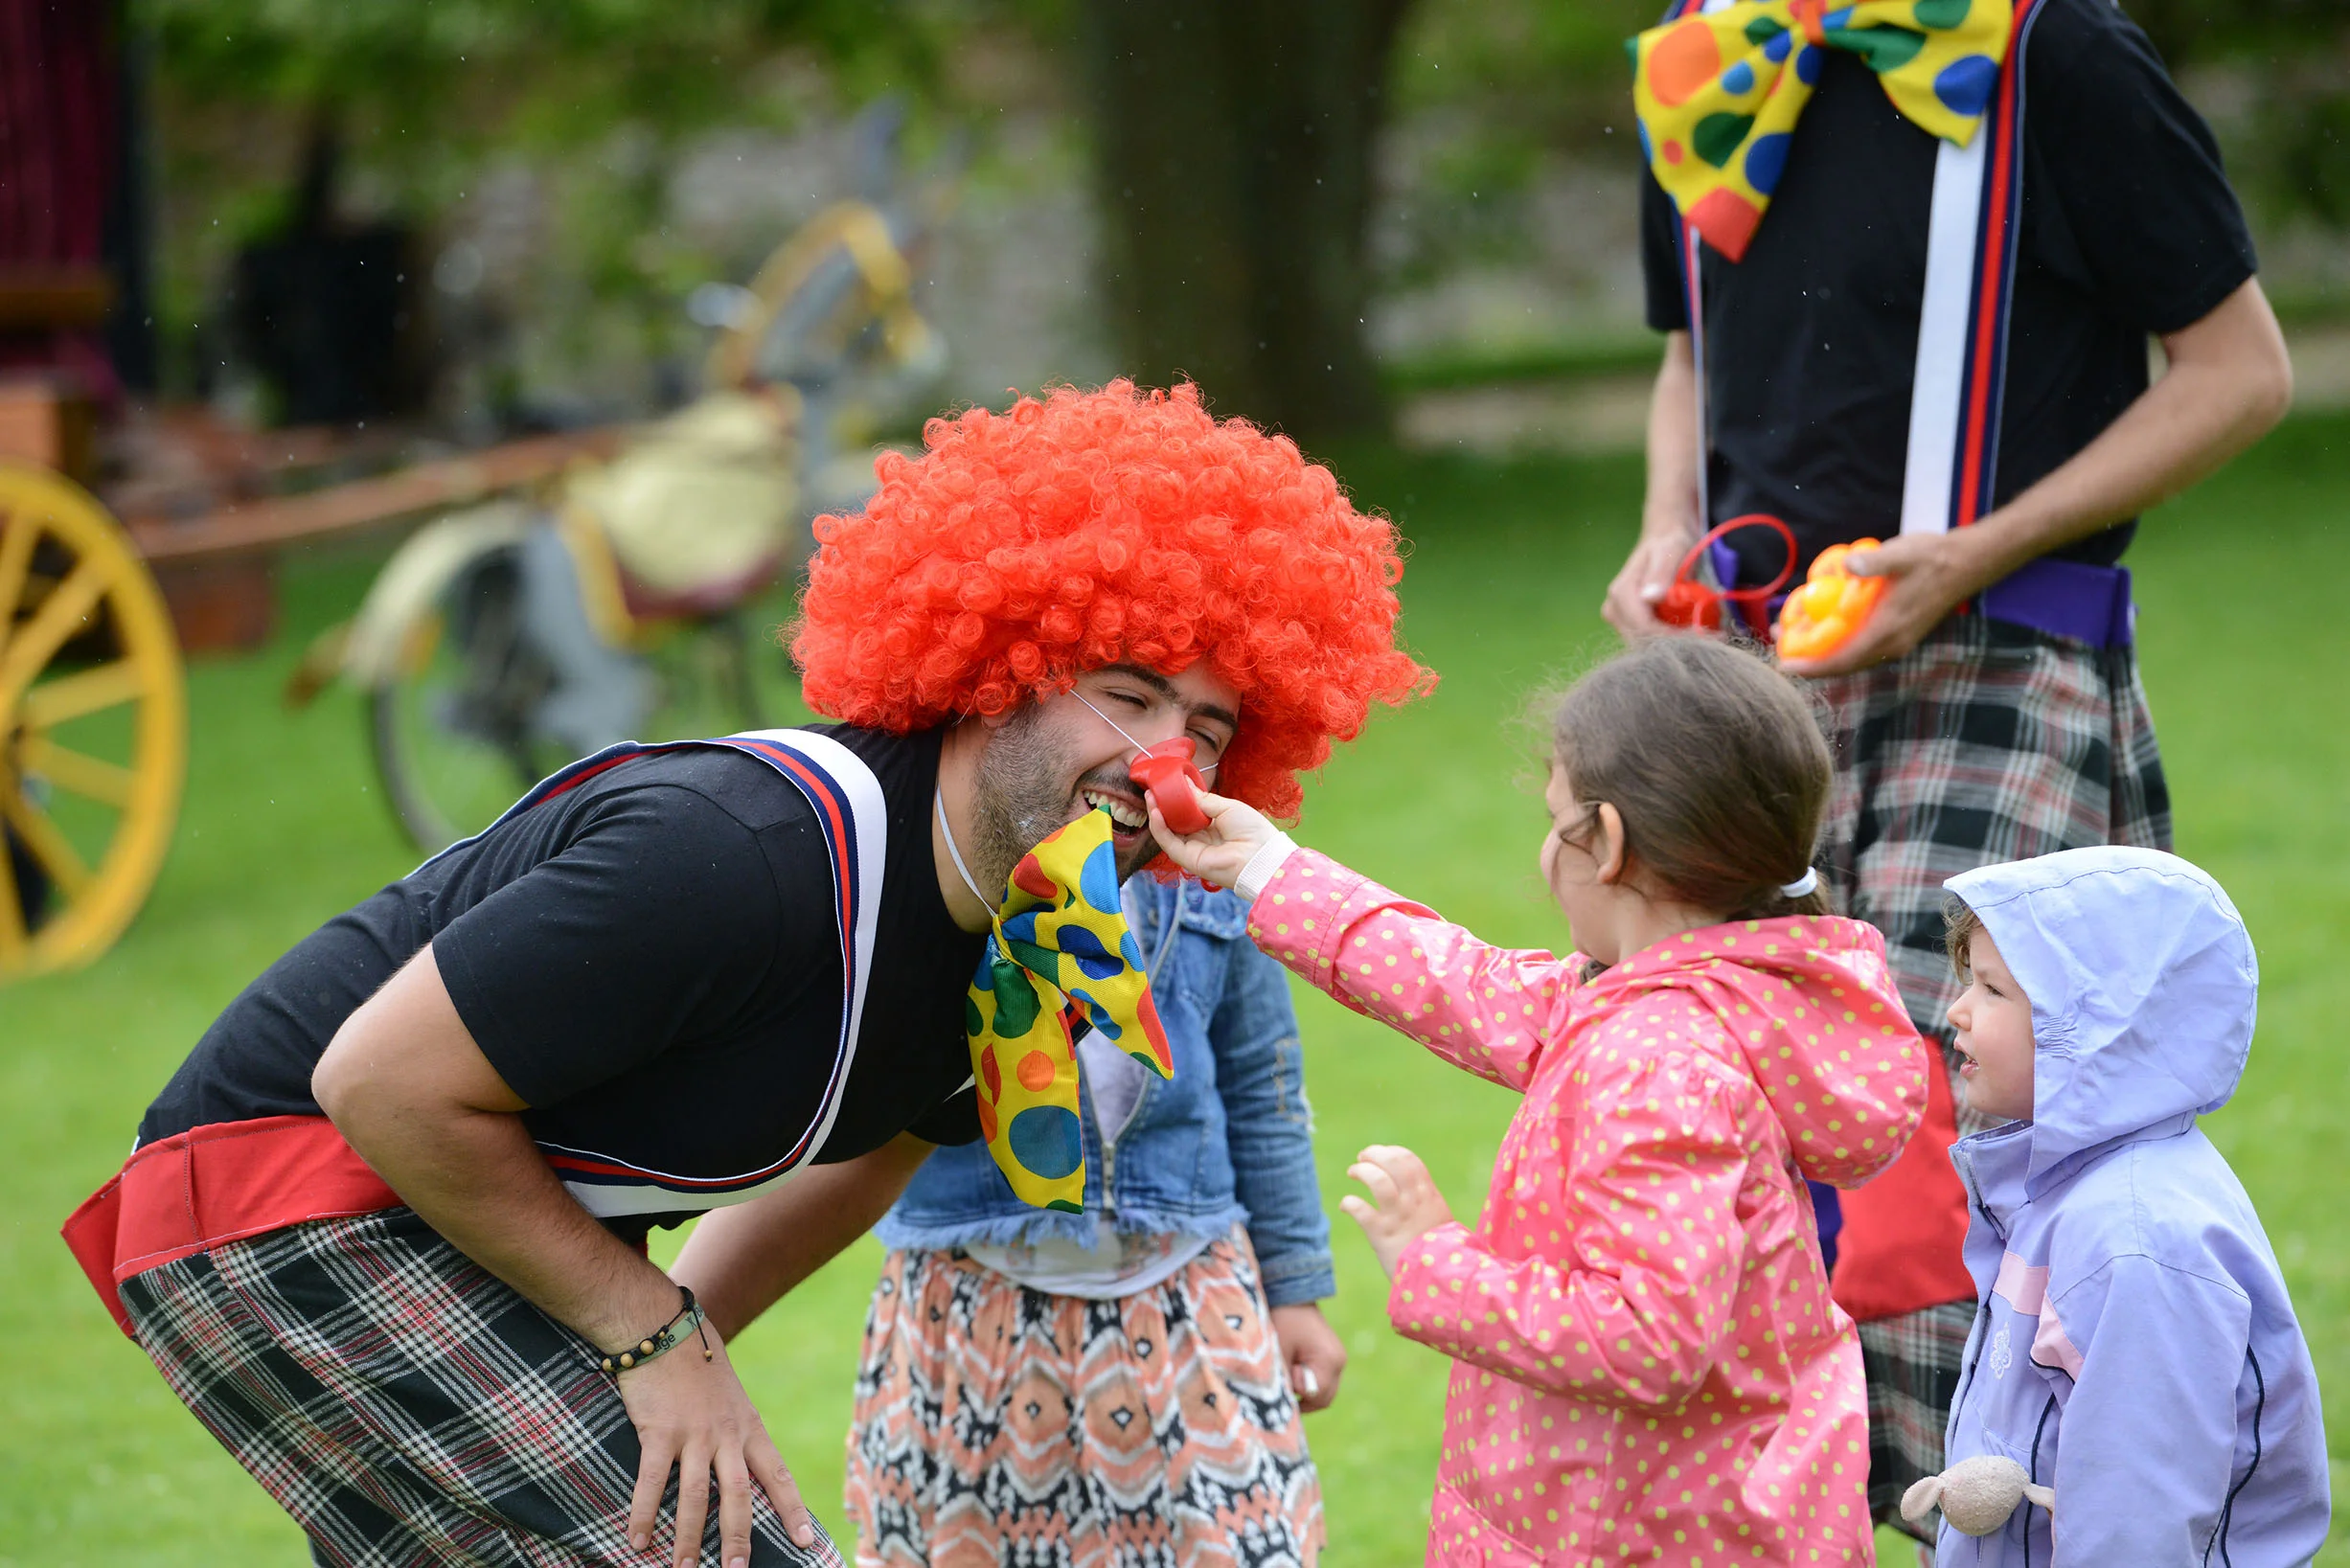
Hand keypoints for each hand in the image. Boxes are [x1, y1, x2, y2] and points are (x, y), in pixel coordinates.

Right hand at [618, 1331, 815, 1567]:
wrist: (663, 1327)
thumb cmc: (696, 1360)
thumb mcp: (729, 1394)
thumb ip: (734, 1426)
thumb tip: (737, 1457)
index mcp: (748, 1427)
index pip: (777, 1475)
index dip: (792, 1510)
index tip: (807, 1541)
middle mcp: (726, 1434)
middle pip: (738, 1495)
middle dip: (738, 1537)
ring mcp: (693, 1434)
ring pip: (695, 1497)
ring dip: (688, 1538)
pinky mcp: (659, 1432)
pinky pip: (651, 1483)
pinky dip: (643, 1515)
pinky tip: (637, 1541)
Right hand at [1146, 789, 1277, 889]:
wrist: (1260, 855)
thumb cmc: (1250, 829)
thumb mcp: (1226, 806)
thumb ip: (1203, 799)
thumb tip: (1186, 784)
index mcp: (1212, 825)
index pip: (1188, 811)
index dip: (1176, 798)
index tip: (1166, 783)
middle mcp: (1200, 837)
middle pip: (1174, 820)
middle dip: (1162, 804)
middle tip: (1152, 789)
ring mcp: (1193, 849)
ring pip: (1167, 831)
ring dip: (1157, 814)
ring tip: (1150, 796)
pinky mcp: (1188, 859)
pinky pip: (1168, 842)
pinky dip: (1160, 828)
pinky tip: (1156, 812)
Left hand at [1268, 1301, 1346, 1413]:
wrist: (1291, 1293)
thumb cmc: (1283, 1320)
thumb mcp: (1279, 1351)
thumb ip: (1283, 1380)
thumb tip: (1281, 1404)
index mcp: (1329, 1360)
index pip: (1316, 1397)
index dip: (1296, 1393)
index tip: (1282, 1373)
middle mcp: (1339, 1362)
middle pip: (1323, 1398)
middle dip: (1302, 1398)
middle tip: (1281, 1385)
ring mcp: (1338, 1359)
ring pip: (1324, 1391)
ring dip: (1305, 1391)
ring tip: (1286, 1375)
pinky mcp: (1332, 1356)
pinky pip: (1323, 1380)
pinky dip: (1308, 1382)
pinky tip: (1291, 1371)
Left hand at [1339, 1144, 1453, 1279]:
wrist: (1441, 1277)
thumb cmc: (1440, 1250)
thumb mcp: (1439, 1217)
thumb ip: (1425, 1201)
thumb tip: (1411, 1187)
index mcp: (1428, 1194)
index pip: (1408, 1159)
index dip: (1390, 1152)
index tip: (1380, 1155)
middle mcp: (1412, 1200)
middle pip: (1392, 1162)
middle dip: (1374, 1154)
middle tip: (1362, 1158)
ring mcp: (1397, 1216)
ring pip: (1376, 1179)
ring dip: (1361, 1171)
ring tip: (1353, 1173)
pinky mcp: (1381, 1234)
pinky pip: (1359, 1209)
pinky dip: (1349, 1202)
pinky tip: (1347, 1206)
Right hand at [1601, 528, 1700, 639]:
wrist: (1664, 537)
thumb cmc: (1670, 541)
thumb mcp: (1671, 551)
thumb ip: (1661, 574)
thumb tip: (1650, 597)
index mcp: (1621, 593)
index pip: (1644, 629)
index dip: (1674, 637)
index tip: (1703, 635)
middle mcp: (1613, 609)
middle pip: (1642, 642)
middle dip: (1675, 643)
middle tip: (1708, 635)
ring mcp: (1618, 618)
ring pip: (1644, 645)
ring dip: (1673, 643)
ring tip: (1701, 630)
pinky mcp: (1627, 624)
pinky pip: (1647, 640)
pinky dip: (1668, 639)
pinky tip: (1688, 628)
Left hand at [1778, 530, 2001, 677]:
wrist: (1967, 563)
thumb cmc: (1932, 557)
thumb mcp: (1901, 553)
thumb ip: (1875, 561)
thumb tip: (1849, 566)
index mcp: (1888, 631)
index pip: (1843, 660)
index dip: (1812, 667)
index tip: (1782, 665)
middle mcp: (1891, 644)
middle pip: (1842, 664)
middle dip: (1808, 661)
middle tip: (1776, 645)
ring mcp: (1896, 642)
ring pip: (1851, 656)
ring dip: (1821, 651)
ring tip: (1790, 632)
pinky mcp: (1897, 634)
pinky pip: (1860, 645)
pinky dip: (1837, 640)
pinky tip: (1821, 621)